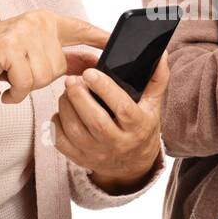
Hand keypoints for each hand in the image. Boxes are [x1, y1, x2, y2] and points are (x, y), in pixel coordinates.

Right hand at [0, 10, 108, 103]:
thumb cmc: (2, 56)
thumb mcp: (36, 51)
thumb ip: (64, 57)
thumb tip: (93, 68)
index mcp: (48, 21)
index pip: (82, 29)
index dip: (101, 38)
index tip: (119, 45)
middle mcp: (38, 23)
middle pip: (58, 68)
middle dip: (40, 79)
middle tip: (21, 73)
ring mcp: (23, 33)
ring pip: (42, 77)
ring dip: (26, 86)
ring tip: (11, 76)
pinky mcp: (9, 48)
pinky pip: (25, 83)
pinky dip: (16, 94)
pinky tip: (7, 91)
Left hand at [51, 52, 168, 193]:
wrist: (132, 164)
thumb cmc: (141, 127)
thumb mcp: (153, 104)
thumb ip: (156, 78)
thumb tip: (160, 54)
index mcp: (138, 126)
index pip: (122, 107)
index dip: (105, 89)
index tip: (89, 72)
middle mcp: (118, 143)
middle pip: (95, 120)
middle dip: (79, 97)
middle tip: (71, 79)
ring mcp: (98, 153)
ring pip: (75, 130)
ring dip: (66, 106)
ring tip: (67, 91)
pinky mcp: (80, 159)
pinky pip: (61, 142)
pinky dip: (57, 123)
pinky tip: (62, 110)